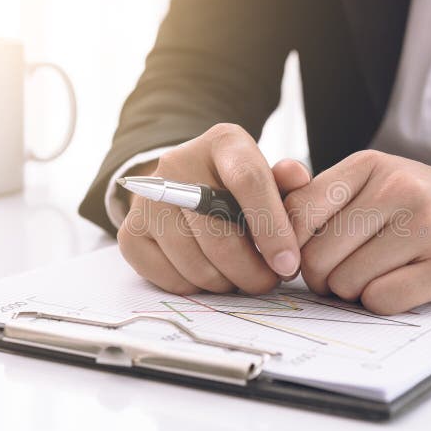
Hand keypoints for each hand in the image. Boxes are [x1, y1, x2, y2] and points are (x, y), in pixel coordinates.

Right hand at [117, 123, 309, 294]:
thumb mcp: (269, 178)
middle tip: (269, 281)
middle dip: (253, 270)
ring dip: (227, 282)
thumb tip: (299, 178)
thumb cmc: (239, 189)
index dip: (272, 228)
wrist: (187, 188)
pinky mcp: (131, 233)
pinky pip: (171, 278)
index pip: (249, 181)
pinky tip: (211, 273)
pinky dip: (197, 287)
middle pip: (220, 234)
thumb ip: (286, 183)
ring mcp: (149, 199)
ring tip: (241, 276)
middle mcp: (177, 164)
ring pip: (196, 263)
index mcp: (223, 143)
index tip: (288, 263)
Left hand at [282, 150, 430, 314]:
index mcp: (370, 165)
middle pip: (315, 256)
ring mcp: (426, 226)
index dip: (289, 246)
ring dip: (355, 292)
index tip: (301, 259)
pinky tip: (405, 285)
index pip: (295, 212)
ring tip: (383, 274)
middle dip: (323, 277)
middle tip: (348, 272)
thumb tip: (271, 220)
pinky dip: (384, 303)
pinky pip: (381, 301)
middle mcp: (397, 188)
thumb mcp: (381, 182)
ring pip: (346, 283)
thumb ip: (326, 197)